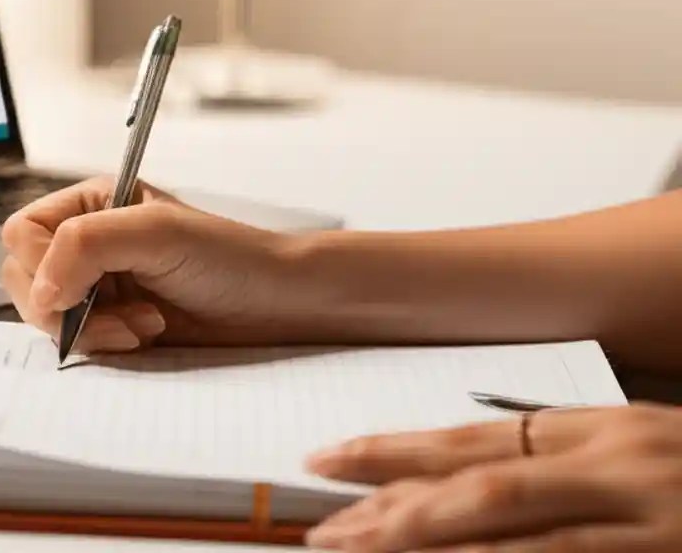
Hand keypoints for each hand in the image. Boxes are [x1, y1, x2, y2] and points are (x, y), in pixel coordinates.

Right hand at [0, 177, 290, 352]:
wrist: (279, 306)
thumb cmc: (232, 258)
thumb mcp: (157, 232)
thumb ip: (87, 244)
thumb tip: (42, 288)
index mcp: (91, 205)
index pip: (23, 232)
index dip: (40, 265)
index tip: (75, 290)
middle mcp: (87, 244)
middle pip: (24, 278)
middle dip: (65, 305)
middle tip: (114, 314)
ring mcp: (97, 287)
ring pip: (45, 315)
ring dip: (90, 328)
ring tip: (143, 323)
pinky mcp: (110, 325)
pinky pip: (74, 342)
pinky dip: (103, 346)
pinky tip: (146, 334)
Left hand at [304, 404, 681, 551]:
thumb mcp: (645, 448)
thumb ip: (571, 455)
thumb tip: (478, 467)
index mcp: (604, 425)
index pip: (475, 431)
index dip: (395, 447)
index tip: (327, 458)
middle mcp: (615, 459)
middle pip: (478, 474)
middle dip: (391, 499)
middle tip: (319, 525)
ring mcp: (645, 512)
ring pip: (511, 525)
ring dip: (427, 541)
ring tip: (355, 551)